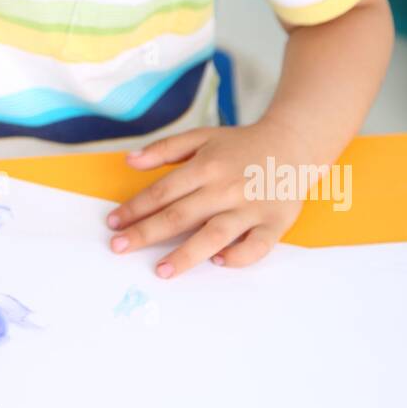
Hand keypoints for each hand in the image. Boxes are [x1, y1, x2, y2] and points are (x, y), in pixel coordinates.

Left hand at [107, 120, 313, 278]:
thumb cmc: (240, 145)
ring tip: (161, 270)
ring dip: (186, 254)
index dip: (134, 208)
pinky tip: (218, 262)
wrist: (292, 144)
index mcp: (206, 166)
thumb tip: (130, 161)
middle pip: (180, 215)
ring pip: (214, 234)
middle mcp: (226, 187)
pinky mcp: (275, 223)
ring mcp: (251, 207)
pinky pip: (256, 246)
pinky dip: (238, 256)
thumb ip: (165, 149)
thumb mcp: (202, 137)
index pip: (162, 191)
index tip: (114, 223)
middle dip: (146, 233)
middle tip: (119, 248)